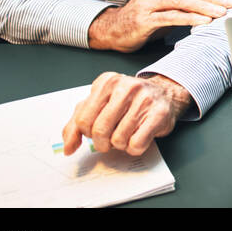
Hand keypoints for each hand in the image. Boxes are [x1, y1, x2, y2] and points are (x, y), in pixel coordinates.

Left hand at [62, 72, 192, 156]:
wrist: (163, 94)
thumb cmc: (128, 102)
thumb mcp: (98, 105)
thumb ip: (77, 125)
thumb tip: (68, 148)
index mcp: (106, 82)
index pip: (82, 120)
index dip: (88, 133)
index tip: (96, 130)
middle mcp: (126, 87)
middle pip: (99, 130)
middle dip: (102, 143)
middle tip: (109, 139)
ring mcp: (144, 99)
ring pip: (118, 139)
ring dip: (120, 145)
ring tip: (126, 134)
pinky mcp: (159, 113)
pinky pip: (137, 143)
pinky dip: (134, 148)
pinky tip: (138, 137)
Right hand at [89, 0, 231, 51]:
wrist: (112, 30)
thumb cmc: (143, 18)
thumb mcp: (165, 6)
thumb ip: (184, 3)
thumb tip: (213, 5)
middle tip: (231, 4)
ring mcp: (147, 2)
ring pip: (182, 2)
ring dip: (204, 7)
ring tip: (221, 13)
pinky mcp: (144, 19)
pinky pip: (171, 17)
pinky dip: (190, 19)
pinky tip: (203, 22)